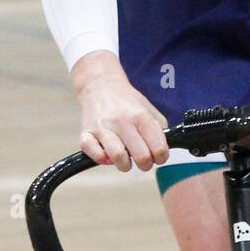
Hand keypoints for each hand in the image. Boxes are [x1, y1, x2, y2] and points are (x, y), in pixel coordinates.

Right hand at [71, 51, 169, 172]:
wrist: (101, 85)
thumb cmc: (126, 102)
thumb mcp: (149, 109)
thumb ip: (160, 129)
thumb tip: (163, 150)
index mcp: (141, 116)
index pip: (159, 147)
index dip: (161, 157)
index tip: (158, 157)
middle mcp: (122, 121)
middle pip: (141, 156)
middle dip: (145, 165)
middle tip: (143, 161)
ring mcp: (103, 127)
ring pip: (117, 157)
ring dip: (124, 165)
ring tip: (125, 159)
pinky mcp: (86, 133)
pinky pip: (94, 153)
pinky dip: (101, 159)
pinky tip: (107, 154)